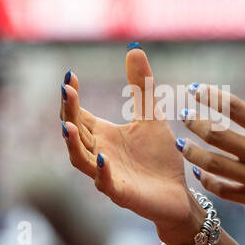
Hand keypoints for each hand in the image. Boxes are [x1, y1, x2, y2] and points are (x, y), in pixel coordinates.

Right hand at [60, 47, 201, 243]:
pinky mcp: (122, 194)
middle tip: (66, 90)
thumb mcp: (151, 115)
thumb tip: (134, 50)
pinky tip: (102, 159)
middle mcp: (99, 154)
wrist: (179, 194)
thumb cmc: (160, 158)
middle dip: (68, 112)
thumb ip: (141, 86)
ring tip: (69, 125)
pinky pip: (105, 184)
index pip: (77, 114)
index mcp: (103, 135)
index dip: (70, 96)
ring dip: (73, 143)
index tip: (69, 74)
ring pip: (80, 159)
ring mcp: (107, 175)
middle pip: (74, 132)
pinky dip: (102, 172)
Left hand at [176, 42, 244, 234]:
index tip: (195, 89)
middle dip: (194, 123)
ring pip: (213, 165)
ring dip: (193, 153)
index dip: (209, 96)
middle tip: (183, 115)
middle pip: (215, 136)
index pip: (233, 108)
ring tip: (181, 144)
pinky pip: (225, 191)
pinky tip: (200, 172)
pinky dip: (208, 182)